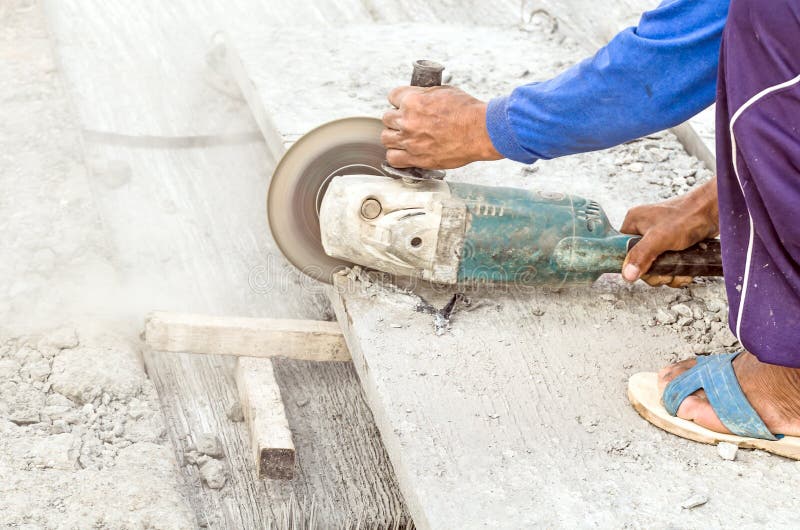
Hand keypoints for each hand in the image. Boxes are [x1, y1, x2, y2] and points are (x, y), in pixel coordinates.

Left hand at [382, 86, 502, 168]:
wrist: (480, 131)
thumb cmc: (467, 111)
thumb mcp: (444, 91)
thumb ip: (424, 94)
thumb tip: (417, 96)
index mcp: (412, 100)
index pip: (392, 96)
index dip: (399, 101)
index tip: (404, 105)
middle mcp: (407, 120)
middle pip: (386, 118)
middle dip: (396, 119)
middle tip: (407, 122)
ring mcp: (410, 140)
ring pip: (386, 138)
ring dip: (394, 136)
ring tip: (404, 137)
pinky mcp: (416, 158)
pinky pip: (393, 158)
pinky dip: (396, 156)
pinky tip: (404, 152)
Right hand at [621, 177, 719, 286]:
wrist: (716, 212)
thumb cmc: (688, 215)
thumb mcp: (660, 238)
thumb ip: (641, 255)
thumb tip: (627, 274)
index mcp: (634, 223)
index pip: (622, 250)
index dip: (633, 264)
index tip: (646, 270)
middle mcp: (645, 230)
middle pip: (640, 262)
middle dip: (656, 272)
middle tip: (665, 273)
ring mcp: (660, 238)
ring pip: (656, 266)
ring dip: (669, 273)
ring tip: (680, 271)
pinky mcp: (674, 245)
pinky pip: (669, 264)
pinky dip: (678, 271)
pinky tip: (686, 270)